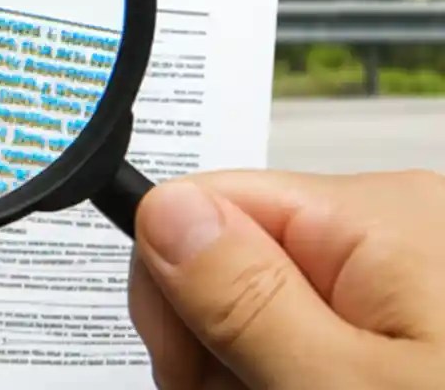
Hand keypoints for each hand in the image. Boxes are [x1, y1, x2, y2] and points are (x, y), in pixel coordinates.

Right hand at [128, 169, 444, 388]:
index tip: (192, 380)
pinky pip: (314, 334)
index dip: (173, 295)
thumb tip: (164, 210)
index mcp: (375, 219)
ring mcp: (407, 281)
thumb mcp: (342, 388)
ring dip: (253, 375)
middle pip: (230, 262)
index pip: (203, 206)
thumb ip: (246, 299)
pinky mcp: (414, 323)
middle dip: (217, 349)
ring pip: (265, 312)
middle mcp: (393, 231)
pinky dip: (297, 378)